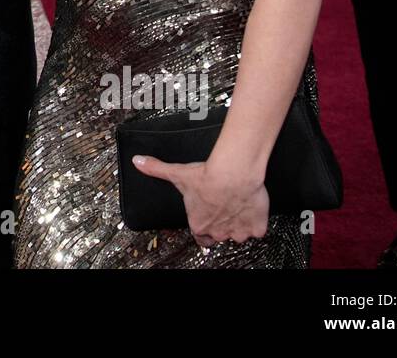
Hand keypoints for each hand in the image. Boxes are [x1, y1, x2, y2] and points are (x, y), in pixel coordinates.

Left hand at [132, 153, 269, 246]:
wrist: (233, 173)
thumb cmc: (207, 176)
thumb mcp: (176, 173)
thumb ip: (156, 169)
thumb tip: (139, 162)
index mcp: (198, 224)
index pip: (200, 235)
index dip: (204, 224)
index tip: (208, 214)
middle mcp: (217, 232)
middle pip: (219, 235)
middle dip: (221, 222)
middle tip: (223, 206)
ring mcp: (238, 232)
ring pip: (239, 234)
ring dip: (239, 223)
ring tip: (237, 205)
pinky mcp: (256, 228)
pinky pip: (257, 230)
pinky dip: (257, 222)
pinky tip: (252, 208)